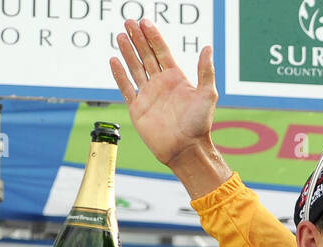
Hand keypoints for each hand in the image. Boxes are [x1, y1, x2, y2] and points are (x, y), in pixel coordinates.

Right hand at [110, 18, 229, 197]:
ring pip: (135, 68)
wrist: (186, 149)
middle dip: (138, 38)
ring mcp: (148, 95)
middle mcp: (162, 84)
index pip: (162, 52)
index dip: (153, 36)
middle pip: (146, 56)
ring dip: (127, 51)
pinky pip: (126, 87)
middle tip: (128, 21)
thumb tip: (208, 47)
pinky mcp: (137, 108)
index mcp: (177, 79)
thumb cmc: (199, 124)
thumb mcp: (208, 95)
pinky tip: (114, 59)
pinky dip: (119, 74)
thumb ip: (206, 71)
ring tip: (120, 35)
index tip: (144, 22)